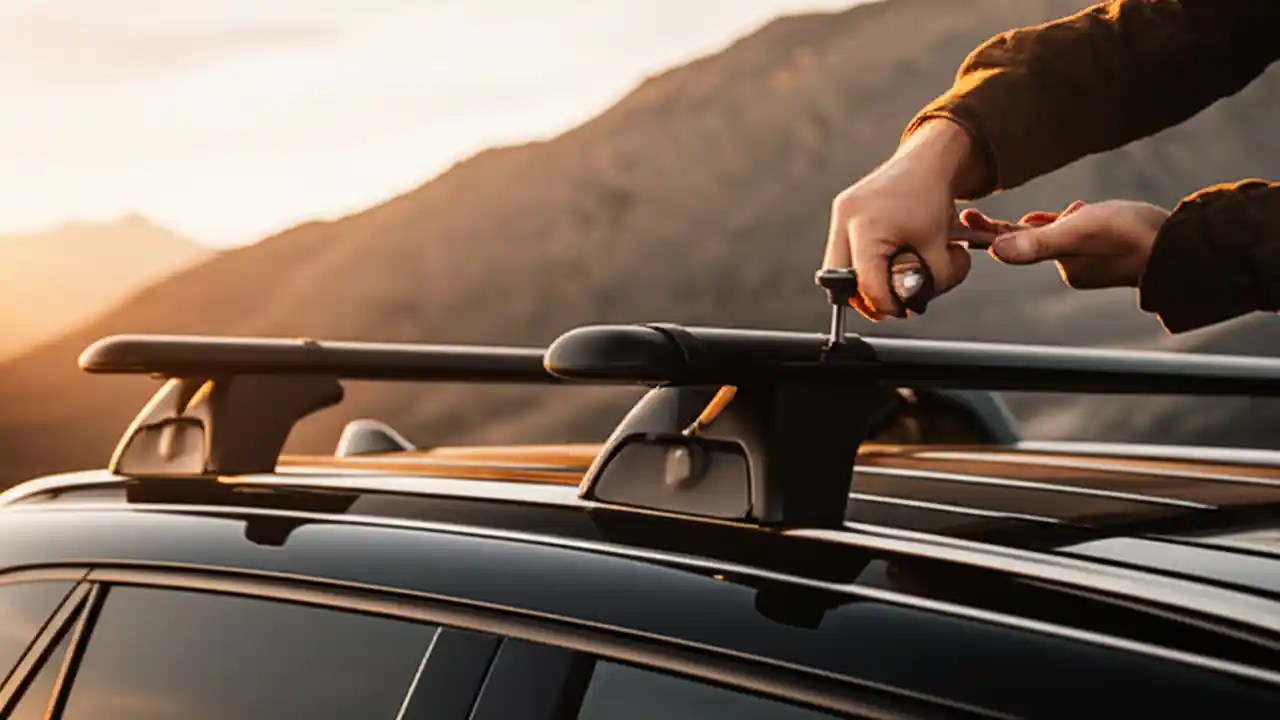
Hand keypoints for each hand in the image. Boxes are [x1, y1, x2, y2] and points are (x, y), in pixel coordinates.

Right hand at [824, 120, 990, 319]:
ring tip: (888, 282)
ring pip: (836, 268)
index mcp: (867, 226)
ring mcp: (840, 214)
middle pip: (837, 280)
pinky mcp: (842, 213)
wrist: (928, 161)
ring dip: (859, 282)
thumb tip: (917, 303)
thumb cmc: (934, 198)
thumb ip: (935, 281)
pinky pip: (842, 251)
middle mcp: (846, 219)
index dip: (887, 305)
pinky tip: (884, 262)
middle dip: (862, 298)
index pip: (867, 284)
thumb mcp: (942, 247)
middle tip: (888, 304)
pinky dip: (860, 264)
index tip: (904, 310)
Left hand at [962, 200, 1168, 288]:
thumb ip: (1038, 241)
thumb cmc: (1130, 234)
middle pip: (1031, 240)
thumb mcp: (1078, 232)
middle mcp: (1070, 266)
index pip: (1014, 245)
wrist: (1178, 244)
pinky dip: (1075, 220)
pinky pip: (1077, 234)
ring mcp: (1087, 260)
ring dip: (1056, 219)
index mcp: (1060, 263)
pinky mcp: (1104, 251)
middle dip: (1021, 225)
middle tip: (987, 214)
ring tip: (1075, 210)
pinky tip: (1081, 210)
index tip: (965, 219)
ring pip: (1056, 233)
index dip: (989, 231)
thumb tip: (996, 252)